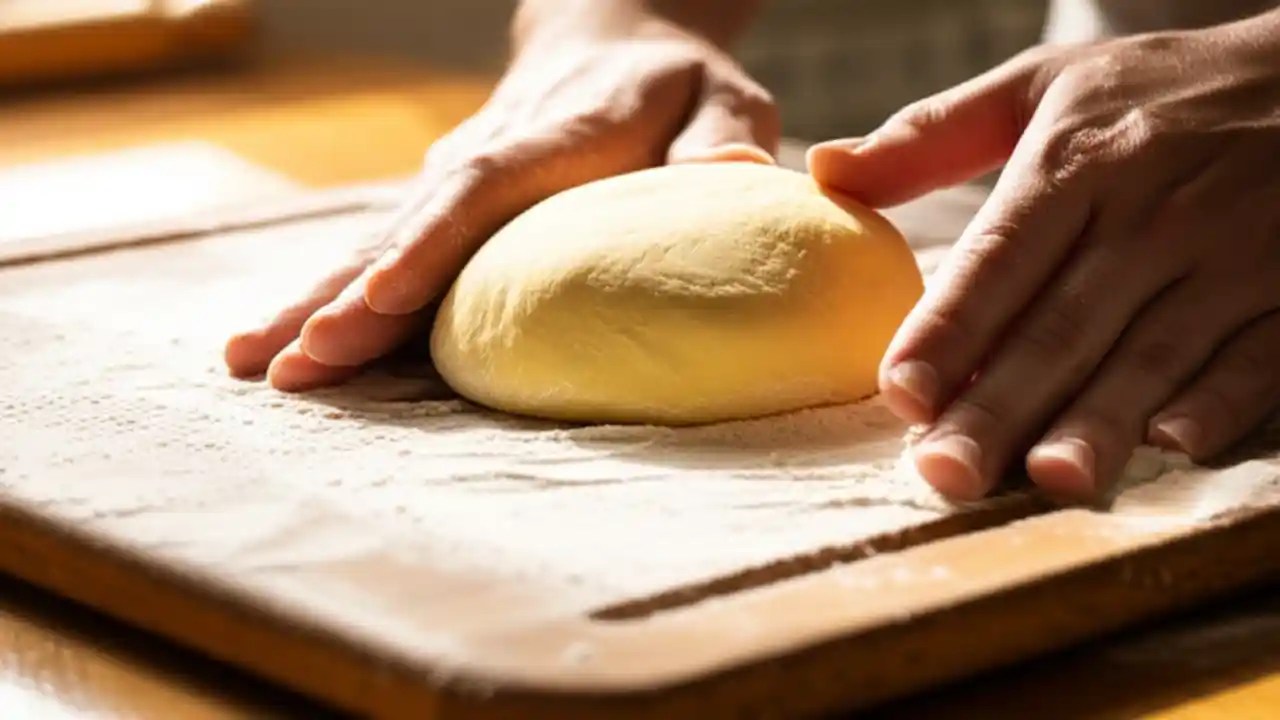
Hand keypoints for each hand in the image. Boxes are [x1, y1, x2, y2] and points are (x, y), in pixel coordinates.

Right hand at [224, 8, 777, 390]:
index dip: (428, 250)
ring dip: (312, 306)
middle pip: (403, 233)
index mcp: (552, 141)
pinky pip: (376, 259)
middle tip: (293, 367)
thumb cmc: (676, 87)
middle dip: (345, 302)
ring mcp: (449, 188)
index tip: (378, 302)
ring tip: (253, 366)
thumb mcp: (723, 98)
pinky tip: (277, 348)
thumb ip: (723, 138)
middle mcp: (481, 163)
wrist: (610, 42)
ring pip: (371, 249)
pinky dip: (326, 301)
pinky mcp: (437, 213)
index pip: (478, 194)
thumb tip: (730, 175)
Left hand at [809, 10, 1279, 501]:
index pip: (1000, 257)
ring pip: (1153, 351)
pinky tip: (1174, 442)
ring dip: (1100, 418)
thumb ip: (931, 134)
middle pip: (1063, 325)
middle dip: (1002, 405)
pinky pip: (1258, 353)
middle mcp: (1150, 215)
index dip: (949, 328)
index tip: (900, 390)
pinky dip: (1221, 398)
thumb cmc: (1159, 89)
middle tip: (945, 471)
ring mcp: (1229, 256)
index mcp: (1077, 164)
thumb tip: (824, 170)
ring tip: (1046, 479)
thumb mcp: (1044, 84)